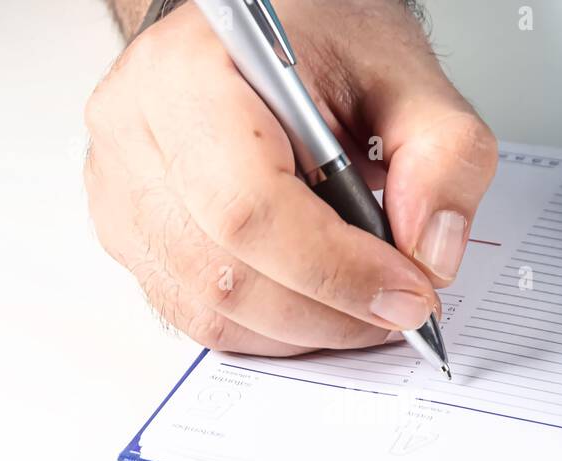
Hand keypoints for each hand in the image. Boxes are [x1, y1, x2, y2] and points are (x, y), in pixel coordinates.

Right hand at [84, 0, 497, 355]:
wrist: (255, 27)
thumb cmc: (311, 36)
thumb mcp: (402, 69)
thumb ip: (442, 153)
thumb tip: (429, 257)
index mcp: (189, 75)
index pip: (249, 208)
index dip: (337, 270)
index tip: (408, 292)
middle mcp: (134, 135)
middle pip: (226, 275)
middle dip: (331, 311)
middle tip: (400, 309)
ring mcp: (119, 192)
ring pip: (211, 311)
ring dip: (305, 329)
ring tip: (364, 303)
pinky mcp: (129, 235)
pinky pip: (198, 318)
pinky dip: (272, 329)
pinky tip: (317, 301)